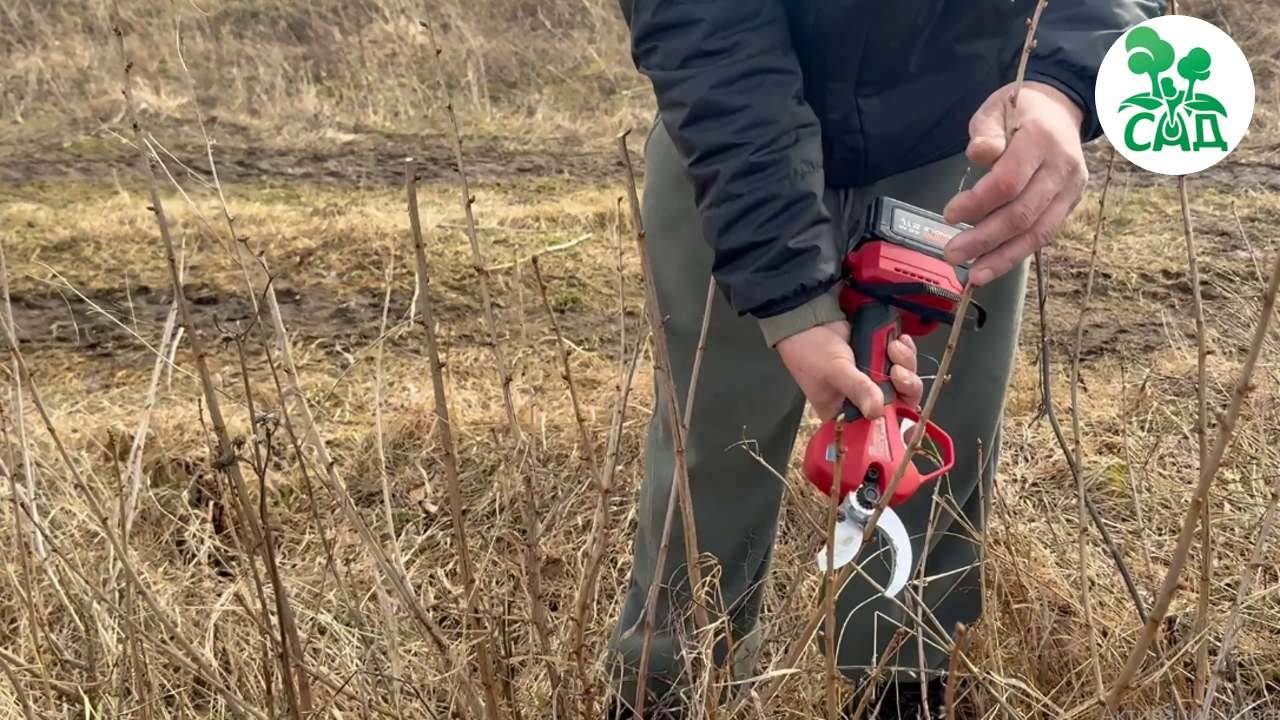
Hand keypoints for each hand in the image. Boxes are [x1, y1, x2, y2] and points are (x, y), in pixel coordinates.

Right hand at [776, 321, 922, 420]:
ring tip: (893, 348)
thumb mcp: (834, 372)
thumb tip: (877, 410)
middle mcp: (866, 400)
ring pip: (907, 380)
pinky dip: (906, 350)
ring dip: (906, 363)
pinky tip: (898, 340)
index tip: (908, 418)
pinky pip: (906, 360)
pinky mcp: (884, 360)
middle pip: (902, 403)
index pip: (880, 430)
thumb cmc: (812, 353)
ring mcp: (878, 380)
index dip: (899, 426)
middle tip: (897, 371)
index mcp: (849, 415)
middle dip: (906, 386)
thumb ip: (857, 389)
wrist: (810, 320)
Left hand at [942, 81, 1087, 284]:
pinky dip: (1017, 254)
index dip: (978, 202)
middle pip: (1022, 213)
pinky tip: (993, 267)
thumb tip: (979, 152)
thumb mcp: (997, 108)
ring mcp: (1071, 189)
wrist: (1062, 110)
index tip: (949, 214)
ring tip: (973, 275)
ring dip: (1002, 258)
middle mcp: (1062, 168)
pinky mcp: (1070, 205)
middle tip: (952, 254)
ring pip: (1037, 232)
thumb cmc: (1020, 110)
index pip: (1010, 180)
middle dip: (984, 238)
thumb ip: (985, 130)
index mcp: (1042, 139)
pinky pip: (1044, 235)